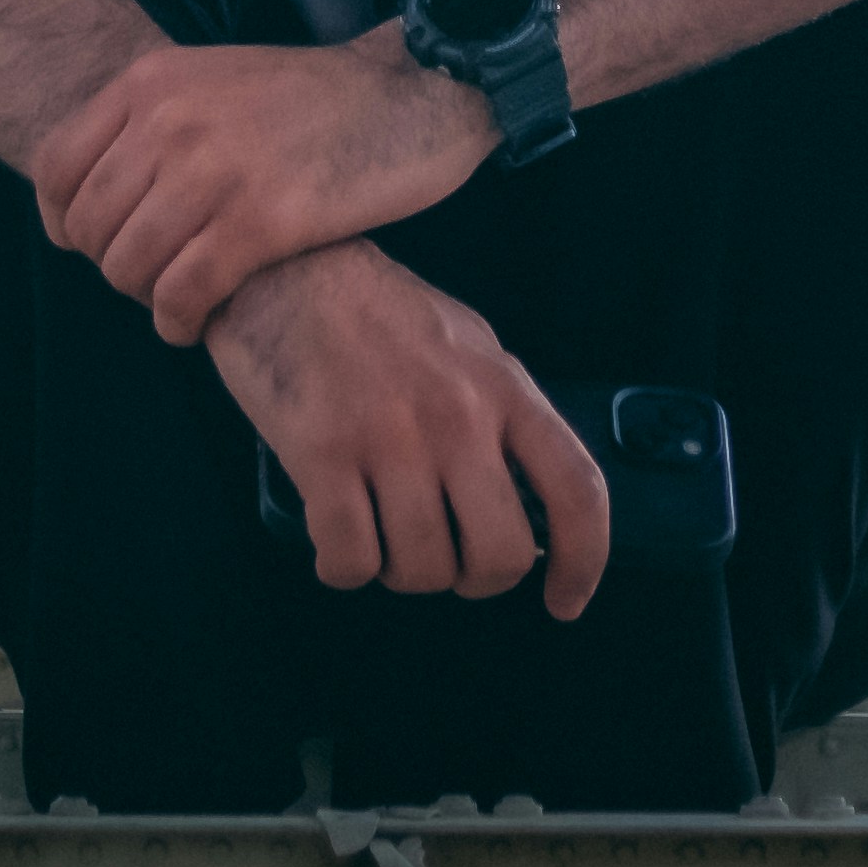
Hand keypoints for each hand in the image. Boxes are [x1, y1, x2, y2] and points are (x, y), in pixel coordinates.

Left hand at [36, 33, 493, 343]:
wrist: (411, 90)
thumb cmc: (315, 97)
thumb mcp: (214, 79)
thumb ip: (151, 120)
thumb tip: (94, 194)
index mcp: (151, 80)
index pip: (54, 168)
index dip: (64, 223)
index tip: (98, 244)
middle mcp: (169, 119)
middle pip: (90, 228)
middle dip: (115, 266)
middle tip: (157, 276)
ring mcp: (214, 168)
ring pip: (128, 267)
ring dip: (148, 298)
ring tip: (181, 299)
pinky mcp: (263, 219)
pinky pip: (182, 294)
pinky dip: (178, 322)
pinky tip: (196, 323)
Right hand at [206, 241, 607, 618]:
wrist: (283, 265)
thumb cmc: (374, 312)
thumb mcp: (465, 344)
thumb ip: (500, 413)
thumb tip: (529, 497)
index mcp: (502, 386)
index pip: (576, 488)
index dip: (584, 560)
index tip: (564, 601)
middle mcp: (457, 414)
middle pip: (501, 555)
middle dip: (473, 578)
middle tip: (444, 557)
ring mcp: (390, 435)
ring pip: (423, 568)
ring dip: (400, 571)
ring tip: (380, 531)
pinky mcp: (322, 452)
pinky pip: (351, 560)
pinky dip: (343, 568)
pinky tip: (335, 536)